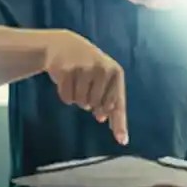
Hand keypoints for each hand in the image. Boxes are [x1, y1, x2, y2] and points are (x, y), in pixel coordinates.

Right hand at [42, 30, 128, 144]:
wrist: (65, 45)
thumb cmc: (88, 67)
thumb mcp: (103, 79)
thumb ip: (106, 99)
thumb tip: (102, 119)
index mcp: (115, 73)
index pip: (118, 104)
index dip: (119, 123)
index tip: (122, 141)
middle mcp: (102, 70)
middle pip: (96, 106)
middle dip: (89, 102)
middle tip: (85, 86)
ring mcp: (84, 69)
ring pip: (81, 103)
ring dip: (76, 98)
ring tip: (76, 82)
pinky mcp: (67, 70)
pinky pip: (66, 98)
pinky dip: (65, 95)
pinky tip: (65, 81)